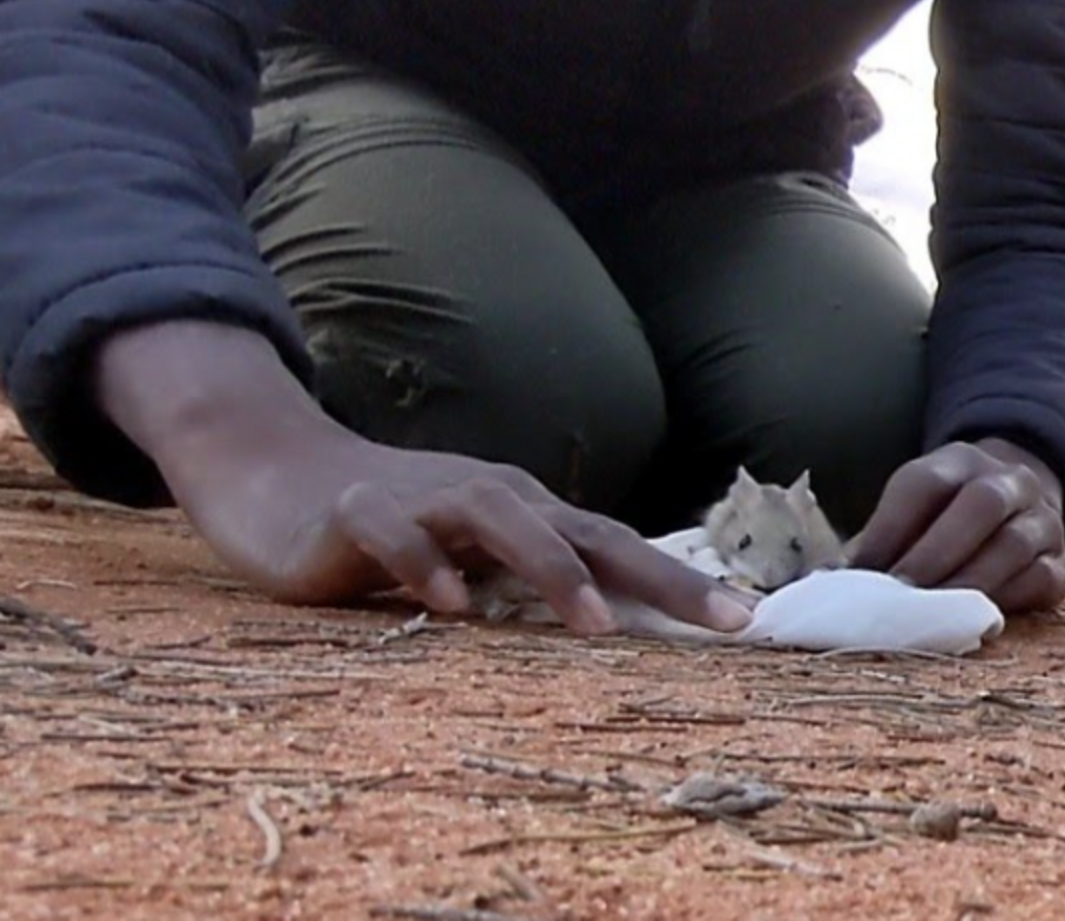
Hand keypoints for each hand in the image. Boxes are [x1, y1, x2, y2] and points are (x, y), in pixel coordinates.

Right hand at [95, 321, 753, 636]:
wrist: (280, 475)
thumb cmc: (396, 525)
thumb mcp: (478, 552)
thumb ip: (533, 579)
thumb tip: (618, 622)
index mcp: (529, 510)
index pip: (618, 545)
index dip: (682, 581)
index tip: (748, 622)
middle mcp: (493, 495)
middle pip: (588, 531)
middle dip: (660, 576)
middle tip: (723, 620)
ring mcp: (427, 497)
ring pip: (502, 521)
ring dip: (551, 570)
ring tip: (594, 626)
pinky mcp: (358, 511)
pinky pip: (397, 536)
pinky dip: (427, 566)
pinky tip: (453, 607)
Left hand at [848, 439, 1064, 612]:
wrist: (1022, 500)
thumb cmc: (947, 516)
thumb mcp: (914, 509)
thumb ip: (878, 540)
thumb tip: (823, 584)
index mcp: (959, 461)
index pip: (925, 484)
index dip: (891, 528)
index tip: (860, 572)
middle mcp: (1008, 482)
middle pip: (980, 506)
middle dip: (934, 554)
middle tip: (899, 596)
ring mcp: (1042, 519)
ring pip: (1013, 544)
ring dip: (968, 582)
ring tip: (932, 617)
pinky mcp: (1061, 562)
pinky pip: (1042, 578)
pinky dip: (1007, 600)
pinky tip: (975, 621)